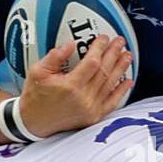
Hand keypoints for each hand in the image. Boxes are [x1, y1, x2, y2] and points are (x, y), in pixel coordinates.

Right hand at [16, 35, 133, 137]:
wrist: (34, 122)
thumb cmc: (35, 96)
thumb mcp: (37, 72)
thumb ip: (55, 57)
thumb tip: (71, 44)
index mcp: (70, 86)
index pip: (92, 62)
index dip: (100, 48)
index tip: (103, 38)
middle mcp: (83, 98)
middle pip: (105, 71)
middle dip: (114, 54)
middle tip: (120, 42)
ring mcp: (91, 109)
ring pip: (110, 84)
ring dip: (120, 68)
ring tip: (127, 56)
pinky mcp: (94, 117)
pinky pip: (112, 102)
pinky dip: (121, 91)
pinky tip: (128, 81)